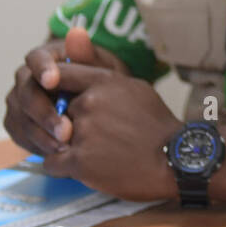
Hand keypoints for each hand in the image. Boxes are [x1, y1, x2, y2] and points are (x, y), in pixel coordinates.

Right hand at [3, 27, 127, 154]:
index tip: (52, 81)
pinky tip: (55, 153)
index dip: (41, 68)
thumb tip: (77, 33)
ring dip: (40, 134)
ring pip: (19, 116)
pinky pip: (20, 134)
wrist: (102, 106)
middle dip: (44, 112)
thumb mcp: (104, 69)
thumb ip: (88, 55)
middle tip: (65, 130)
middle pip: (24, 92)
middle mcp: (27, 78)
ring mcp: (19, 101)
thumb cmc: (103, 83)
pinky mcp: (18, 122)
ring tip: (64, 147)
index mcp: (47, 58)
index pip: (36, 58)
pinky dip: (35, 144)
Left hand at [40, 56, 181, 200]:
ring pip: (53, 139)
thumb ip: (104, 77)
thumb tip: (79, 57)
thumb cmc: (157, 126)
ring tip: (94, 154)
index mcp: (104, 82)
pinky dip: (62, 168)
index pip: (61, 74)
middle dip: (69, 124)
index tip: (58, 98)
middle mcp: (90, 103)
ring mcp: (83, 132)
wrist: (174, 161)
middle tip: (95, 136)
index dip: (55, 87)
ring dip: (67, 147)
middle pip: (58, 112)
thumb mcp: (136, 88)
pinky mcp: (79, 161)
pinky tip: (84, 168)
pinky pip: (51, 164)